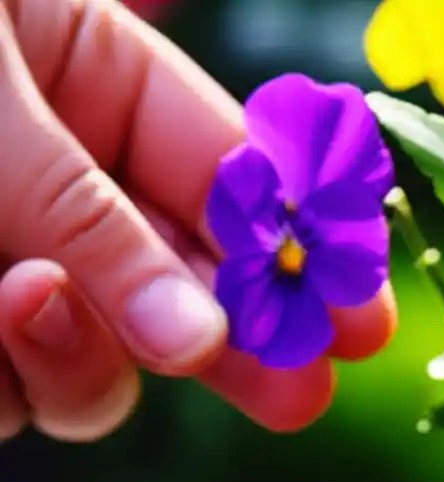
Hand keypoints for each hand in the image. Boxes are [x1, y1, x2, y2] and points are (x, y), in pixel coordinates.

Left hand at [0, 0, 396, 441]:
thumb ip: (93, 222)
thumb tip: (202, 340)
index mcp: (88, 74)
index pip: (229, 174)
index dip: (302, 249)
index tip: (359, 320)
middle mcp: (56, 172)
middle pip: (183, 282)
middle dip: (237, 340)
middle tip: (298, 395)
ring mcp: (6, 254)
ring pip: (98, 354)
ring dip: (82, 356)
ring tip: (23, 301)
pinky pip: (10, 388)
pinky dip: (4, 374)